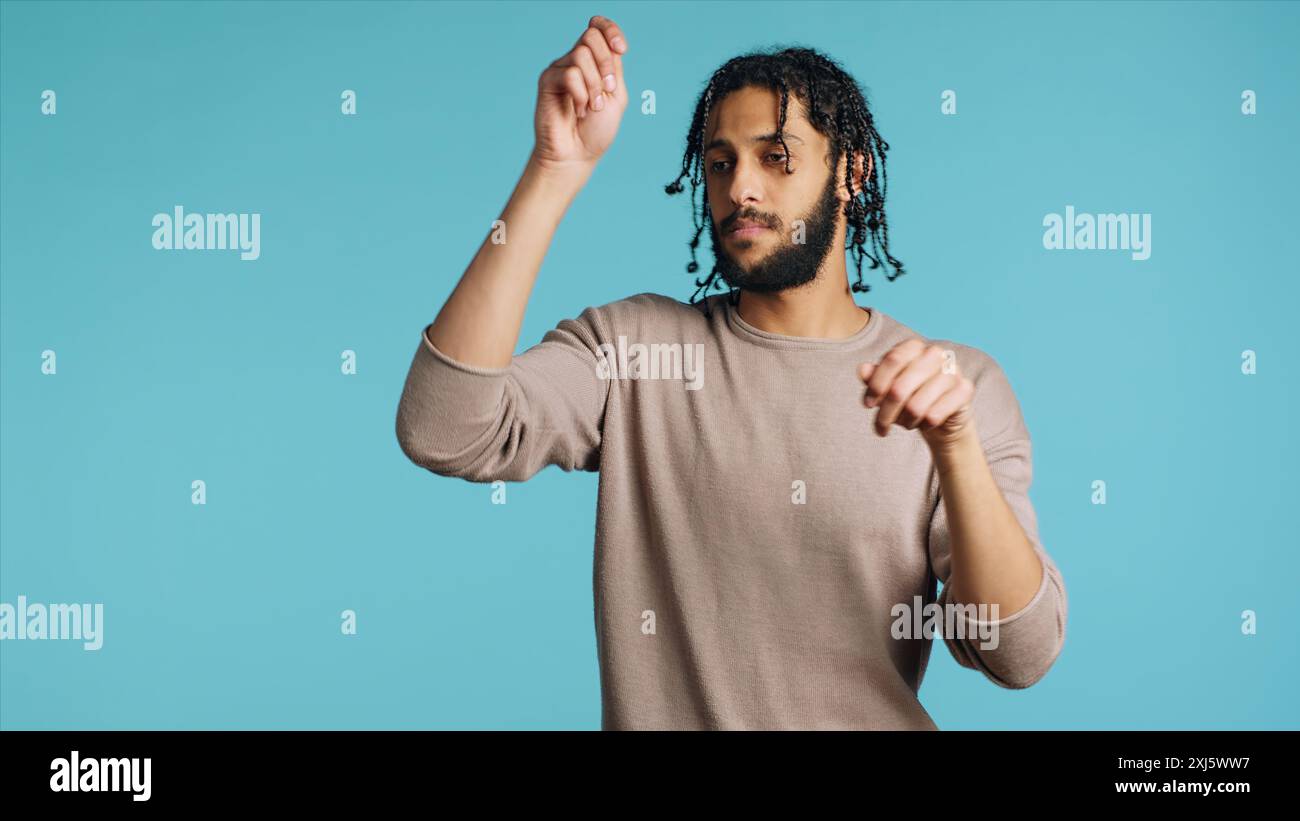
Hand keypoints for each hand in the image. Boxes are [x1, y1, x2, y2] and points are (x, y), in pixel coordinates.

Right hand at [531, 16, 628, 174]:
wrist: (577, 155)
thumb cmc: (596, 131)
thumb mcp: (616, 96)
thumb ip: (614, 67)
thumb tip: (610, 42)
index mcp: (595, 62)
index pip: (598, 27)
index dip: (610, 30)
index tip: (622, 49)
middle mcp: (576, 61)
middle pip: (591, 37)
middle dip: (606, 64)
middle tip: (608, 90)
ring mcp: (560, 69)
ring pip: (581, 55)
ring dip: (594, 85)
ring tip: (592, 107)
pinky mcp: (548, 80)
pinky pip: (569, 74)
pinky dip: (580, 95)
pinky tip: (578, 111)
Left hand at [858, 339, 976, 449]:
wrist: (939, 418)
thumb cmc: (908, 398)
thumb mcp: (886, 389)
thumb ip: (874, 379)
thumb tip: (862, 369)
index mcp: (913, 347)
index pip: (891, 361)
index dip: (875, 386)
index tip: (868, 405)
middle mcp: (934, 354)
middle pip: (899, 388)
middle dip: (885, 413)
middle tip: (881, 427)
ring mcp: (952, 371)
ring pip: (915, 406)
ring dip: (905, 421)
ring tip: (906, 423)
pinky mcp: (964, 390)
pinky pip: (934, 415)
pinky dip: (924, 425)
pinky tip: (924, 424)